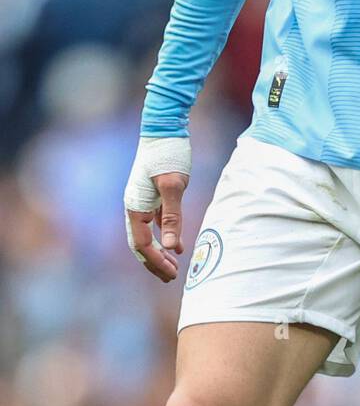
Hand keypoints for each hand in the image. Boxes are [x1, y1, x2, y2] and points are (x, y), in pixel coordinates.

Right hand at [123, 137, 191, 281]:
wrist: (164, 127)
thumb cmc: (169, 154)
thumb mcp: (174, 185)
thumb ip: (172, 217)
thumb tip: (169, 247)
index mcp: (135, 206)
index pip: (141, 244)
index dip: (155, 261)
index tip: (172, 274)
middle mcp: (135, 206)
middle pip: (141, 244)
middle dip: (155, 262)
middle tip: (172, 278)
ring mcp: (143, 200)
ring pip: (148, 234)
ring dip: (160, 252)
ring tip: (174, 268)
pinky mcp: (153, 194)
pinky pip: (156, 222)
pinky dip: (166, 235)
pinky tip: (177, 246)